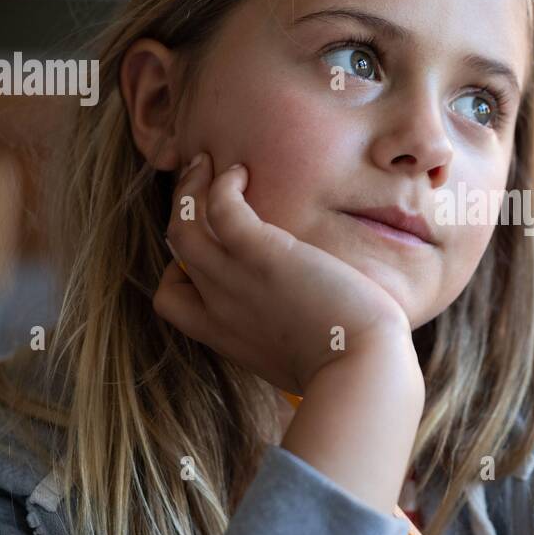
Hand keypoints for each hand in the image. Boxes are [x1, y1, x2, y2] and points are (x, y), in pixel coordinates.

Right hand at [153, 153, 415, 393]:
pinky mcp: (260, 255)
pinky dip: (222, 184)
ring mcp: (233, 280)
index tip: (208, 253)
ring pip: (184, 222)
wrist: (360, 370)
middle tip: (199, 184)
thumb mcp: (302, 359)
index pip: (173, 301)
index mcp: (226, 335)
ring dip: (190, 187)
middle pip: (176, 248)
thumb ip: (292, 340)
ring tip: (208, 163)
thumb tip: (317, 335)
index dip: (180, 272)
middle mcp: (219, 307)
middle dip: (182, 210)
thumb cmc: (349, 370)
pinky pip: (219, 206)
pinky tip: (243, 172)